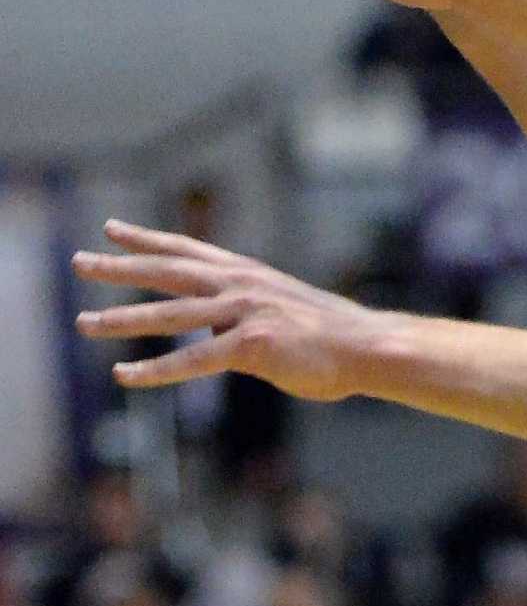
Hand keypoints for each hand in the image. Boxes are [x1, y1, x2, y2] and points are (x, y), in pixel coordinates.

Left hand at [74, 220, 384, 403]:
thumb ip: (243, 317)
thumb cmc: (333, 336)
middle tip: (78, 262)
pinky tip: (124, 376)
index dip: (148, 238)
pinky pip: (193, 360)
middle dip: (119, 266)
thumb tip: (214, 335)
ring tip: (84, 323)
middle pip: (169, 271)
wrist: (370, 346)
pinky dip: (155, 370)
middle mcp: (243, 285)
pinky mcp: (251, 345)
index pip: (188, 249)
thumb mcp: (283, 312)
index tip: (112, 229)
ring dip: (121, 318)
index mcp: (250, 274)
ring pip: (170, 315)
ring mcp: (246, 312)